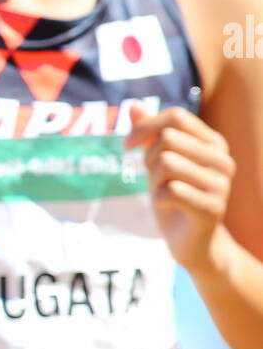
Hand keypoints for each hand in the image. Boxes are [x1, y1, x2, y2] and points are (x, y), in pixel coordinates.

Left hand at [125, 103, 235, 272]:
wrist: (193, 242)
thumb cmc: (176, 197)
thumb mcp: (159, 163)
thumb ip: (150, 134)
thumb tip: (133, 105)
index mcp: (214, 142)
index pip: (176, 116)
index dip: (145, 126)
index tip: (126, 145)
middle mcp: (222, 159)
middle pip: (168, 138)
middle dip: (148, 158)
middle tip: (152, 178)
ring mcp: (221, 184)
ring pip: (167, 162)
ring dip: (154, 180)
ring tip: (162, 193)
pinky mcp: (212, 208)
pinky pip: (171, 191)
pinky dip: (159, 198)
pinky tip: (168, 207)